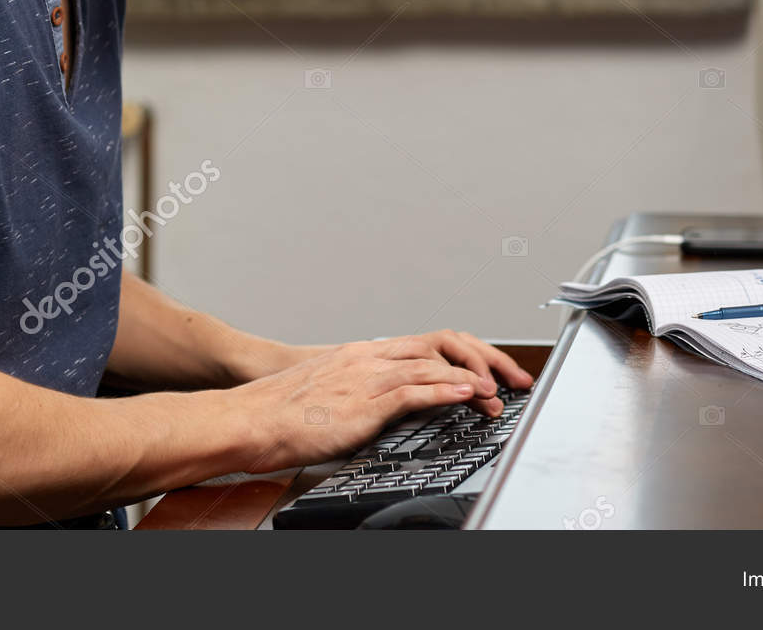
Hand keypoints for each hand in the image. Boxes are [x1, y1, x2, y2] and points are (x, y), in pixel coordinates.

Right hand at [226, 341, 497, 470]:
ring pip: (433, 364)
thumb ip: (365, 395)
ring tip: (498, 396)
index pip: (432, 342)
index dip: (470, 354)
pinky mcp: (362, 402)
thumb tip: (393, 410)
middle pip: (443, 344)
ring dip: (473, 380)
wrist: (247, 420)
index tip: (496, 373)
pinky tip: (467, 397)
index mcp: (365, 354)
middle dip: (486, 359)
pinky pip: (413, 390)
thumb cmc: (280, 415)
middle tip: (515, 381)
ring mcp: (366, 377)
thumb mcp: (332, 394)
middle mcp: (371, 358)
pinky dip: (446, 391)